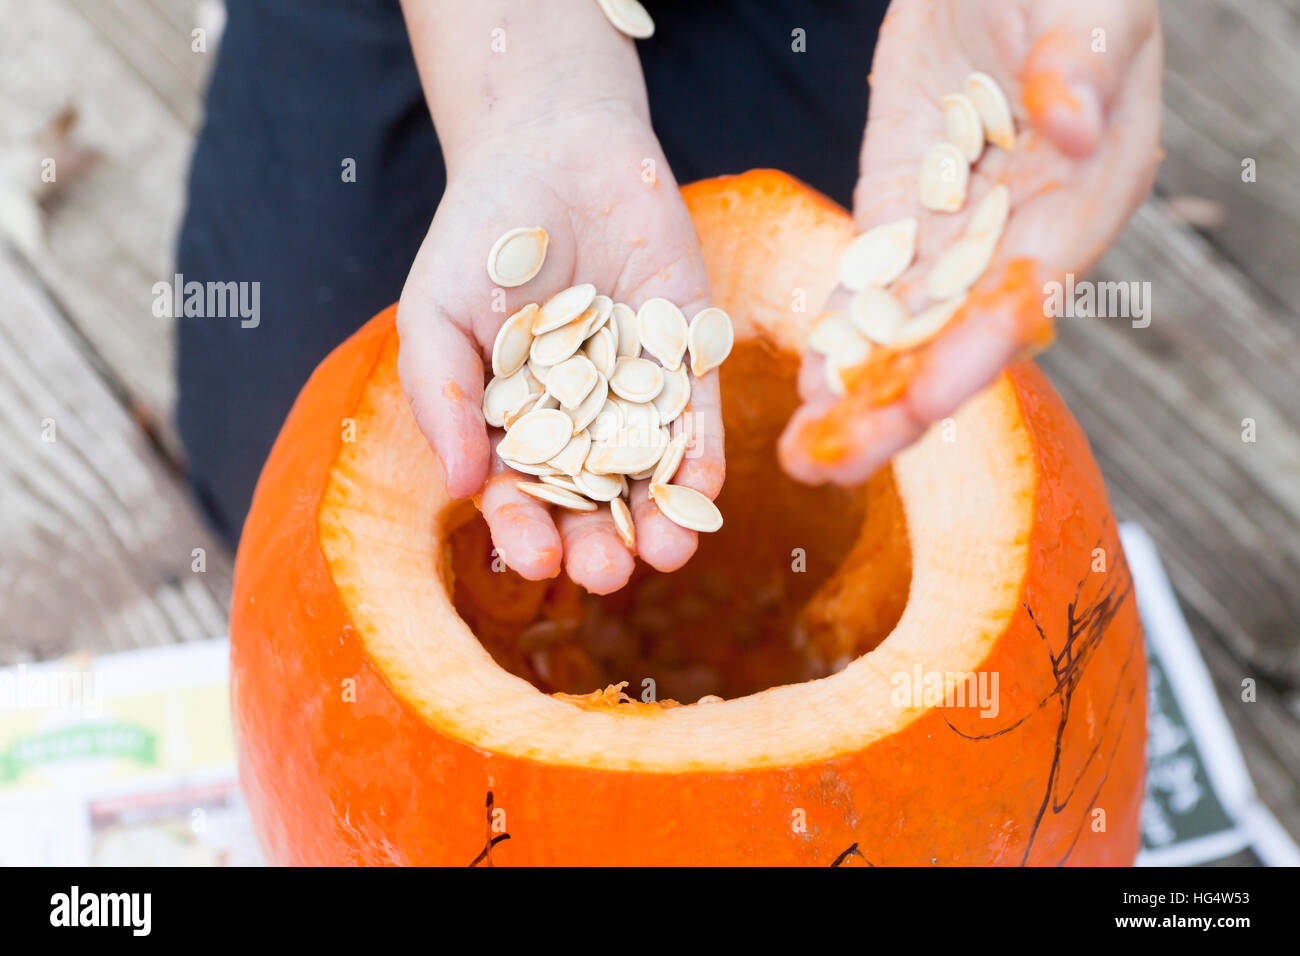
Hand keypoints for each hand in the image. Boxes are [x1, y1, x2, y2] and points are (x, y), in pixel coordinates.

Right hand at [397, 104, 722, 592]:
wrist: (552, 152)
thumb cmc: (480, 237)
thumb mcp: (436, 315)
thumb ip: (441, 397)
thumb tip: (463, 487)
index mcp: (512, 427)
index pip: (520, 497)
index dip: (527, 532)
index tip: (538, 558)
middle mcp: (578, 425)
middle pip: (592, 503)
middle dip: (602, 543)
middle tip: (609, 572)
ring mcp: (636, 397)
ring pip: (652, 476)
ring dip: (663, 519)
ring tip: (669, 552)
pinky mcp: (687, 361)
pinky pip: (698, 419)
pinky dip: (703, 456)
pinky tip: (704, 491)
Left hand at [780, 0, 1161, 483]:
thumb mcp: (1088, 6)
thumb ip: (1082, 66)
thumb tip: (1072, 130)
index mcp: (1088, 195)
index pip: (1029, 290)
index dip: (976, 348)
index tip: (922, 397)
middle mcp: (1025, 234)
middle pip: (961, 336)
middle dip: (901, 404)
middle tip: (836, 460)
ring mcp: (958, 231)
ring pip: (909, 328)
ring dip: (861, 394)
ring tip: (807, 455)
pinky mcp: (903, 211)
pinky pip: (872, 287)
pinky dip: (841, 338)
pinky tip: (809, 391)